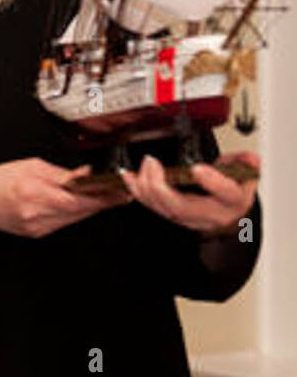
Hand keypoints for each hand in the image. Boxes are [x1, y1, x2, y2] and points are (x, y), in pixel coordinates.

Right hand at [0, 159, 130, 239]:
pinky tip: (79, 205)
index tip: (121, 190)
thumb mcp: (29, 167)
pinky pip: (65, 223)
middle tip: (122, 193)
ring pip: (76, 218)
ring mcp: (39, 226)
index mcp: (34, 191)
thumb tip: (86, 174)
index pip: (79, 197)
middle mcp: (37, 212)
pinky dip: (75, 213)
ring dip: (91, 208)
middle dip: (103, 201)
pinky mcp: (39, 233)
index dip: (104, 195)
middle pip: (82, 210)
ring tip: (106, 197)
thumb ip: (61, 173)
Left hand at [118, 151, 258, 236]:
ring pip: (161, 208)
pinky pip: (150, 205)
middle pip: (181, 206)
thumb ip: (245, 163)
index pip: (225, 194)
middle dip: (161, 185)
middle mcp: (207, 213)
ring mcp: (186, 217)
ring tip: (140, 166)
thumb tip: (249, 159)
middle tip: (152, 162)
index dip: (212, 182)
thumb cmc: (232, 193)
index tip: (198, 169)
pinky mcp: (170, 214)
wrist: (226, 217)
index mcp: (231, 201)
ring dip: (144, 187)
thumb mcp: (246, 175)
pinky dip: (136, 190)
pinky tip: (128, 176)